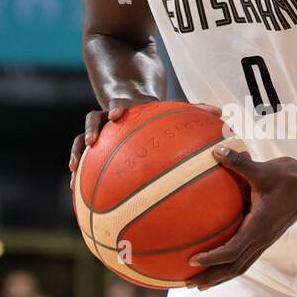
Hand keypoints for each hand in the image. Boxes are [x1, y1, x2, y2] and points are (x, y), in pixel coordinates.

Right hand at [68, 99, 222, 182]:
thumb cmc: (155, 109)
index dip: (117, 106)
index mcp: (126, 107)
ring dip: (76, 153)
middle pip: (92, 120)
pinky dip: (82, 177)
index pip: (118, 103)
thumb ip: (194, 110)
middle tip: (91, 142)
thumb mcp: (172, 108)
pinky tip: (80, 196)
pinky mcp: (94, 147)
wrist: (131, 100)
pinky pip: (86, 163)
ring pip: (80, 140)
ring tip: (74, 172)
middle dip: (90, 130)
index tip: (117, 114)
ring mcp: (98, 132)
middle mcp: (107, 118)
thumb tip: (222, 114)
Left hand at [186, 147, 296, 289]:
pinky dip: (230, 264)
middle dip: (212, 277)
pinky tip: (218, 261)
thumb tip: (216, 151)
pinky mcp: (266, 237)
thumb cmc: (290, 179)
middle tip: (189, 283)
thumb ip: (239, 162)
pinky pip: (246, 257)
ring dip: (221, 276)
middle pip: (234, 268)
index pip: (232, 251)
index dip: (213, 258)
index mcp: (259, 227)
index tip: (193, 260)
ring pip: (241, 266)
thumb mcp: (263, 170)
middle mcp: (262, 239)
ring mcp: (265, 240)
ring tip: (201, 283)